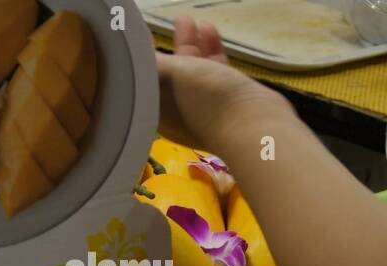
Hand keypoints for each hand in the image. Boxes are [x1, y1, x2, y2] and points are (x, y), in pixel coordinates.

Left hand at [156, 17, 288, 152]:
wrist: (250, 124)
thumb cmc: (203, 100)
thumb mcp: (168, 73)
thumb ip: (149, 60)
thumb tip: (136, 51)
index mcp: (156, 112)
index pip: (145, 80)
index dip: (146, 56)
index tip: (148, 36)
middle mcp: (176, 112)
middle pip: (170, 73)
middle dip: (173, 45)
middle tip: (178, 22)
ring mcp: (202, 108)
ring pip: (193, 71)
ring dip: (193, 44)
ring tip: (192, 20)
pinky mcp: (225, 102)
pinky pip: (213, 73)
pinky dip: (210, 52)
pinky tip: (210, 32)